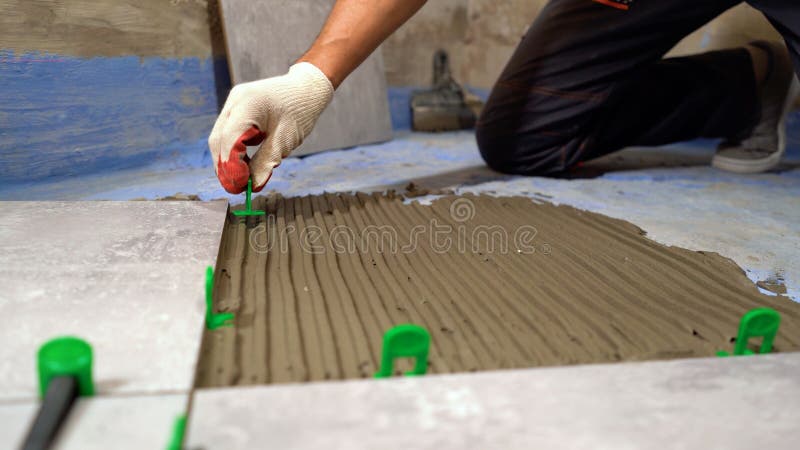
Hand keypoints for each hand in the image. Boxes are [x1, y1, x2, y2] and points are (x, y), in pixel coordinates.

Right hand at [208, 62, 332, 193]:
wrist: (305, 89)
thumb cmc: (299, 112)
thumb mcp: (285, 141)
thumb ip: (266, 162)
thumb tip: (253, 186)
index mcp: (248, 104)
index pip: (230, 140)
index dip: (232, 166)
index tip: (240, 186)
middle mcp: (235, 101)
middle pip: (219, 140)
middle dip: (225, 166)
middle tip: (236, 188)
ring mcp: (233, 103)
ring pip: (220, 137)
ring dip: (227, 160)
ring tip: (241, 180)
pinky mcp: (236, 108)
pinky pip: (227, 132)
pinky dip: (233, 150)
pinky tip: (243, 164)